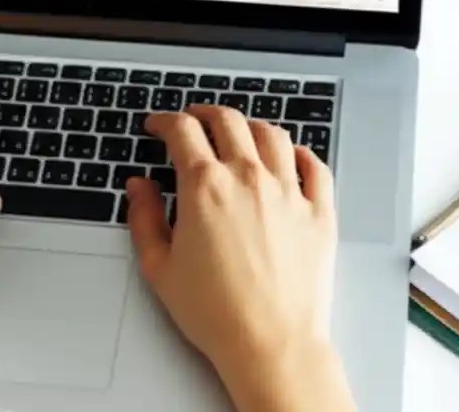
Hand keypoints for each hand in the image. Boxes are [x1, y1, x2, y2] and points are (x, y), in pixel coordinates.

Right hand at [128, 106, 352, 411]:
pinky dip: (302, 153)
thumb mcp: (159, 267)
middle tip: (194, 120)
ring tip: (241, 131)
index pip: (182, 131)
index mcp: (205, 188)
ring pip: (272, 134)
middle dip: (204, 113)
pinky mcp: (319, 212)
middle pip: (227, 121)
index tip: (158, 125)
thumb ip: (144, 218)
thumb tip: (139, 187)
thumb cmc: (217, 314)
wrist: (271, 344)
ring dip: (251, 125)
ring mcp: (288, 192)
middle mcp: (248, 179)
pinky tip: (292, 156)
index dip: (164, 121)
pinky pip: (315, 166)